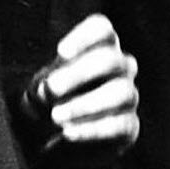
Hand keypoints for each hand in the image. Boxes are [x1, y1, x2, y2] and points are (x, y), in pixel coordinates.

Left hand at [25, 13, 139, 152]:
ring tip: (55, 117)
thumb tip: (49, 91)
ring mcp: (128, 96)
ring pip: (120, 92)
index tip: (61, 52)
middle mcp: (120, 67)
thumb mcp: (39, 91)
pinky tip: (68, 134)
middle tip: (51, 89)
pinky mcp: (130, 126)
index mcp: (99, 47)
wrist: (57, 139)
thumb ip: (42, 88)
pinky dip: (92, 129)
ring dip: (85, 104)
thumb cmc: (50, 101)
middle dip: (79, 73)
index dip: (84, 37)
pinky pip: (120, 125)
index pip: (102, 29)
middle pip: (110, 59)